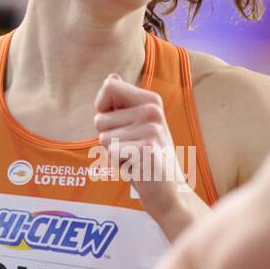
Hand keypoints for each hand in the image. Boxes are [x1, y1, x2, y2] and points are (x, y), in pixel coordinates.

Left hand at [93, 74, 186, 220]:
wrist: (169, 192)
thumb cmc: (146, 158)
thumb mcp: (136, 126)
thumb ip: (122, 102)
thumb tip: (111, 76)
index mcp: (151, 100)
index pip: (109, 87)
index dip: (103, 109)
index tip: (119, 126)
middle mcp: (152, 111)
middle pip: (100, 118)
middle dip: (108, 138)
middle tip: (131, 149)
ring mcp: (151, 130)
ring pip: (103, 139)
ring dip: (114, 154)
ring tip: (134, 159)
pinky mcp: (146, 149)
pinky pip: (110, 153)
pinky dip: (118, 165)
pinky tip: (137, 168)